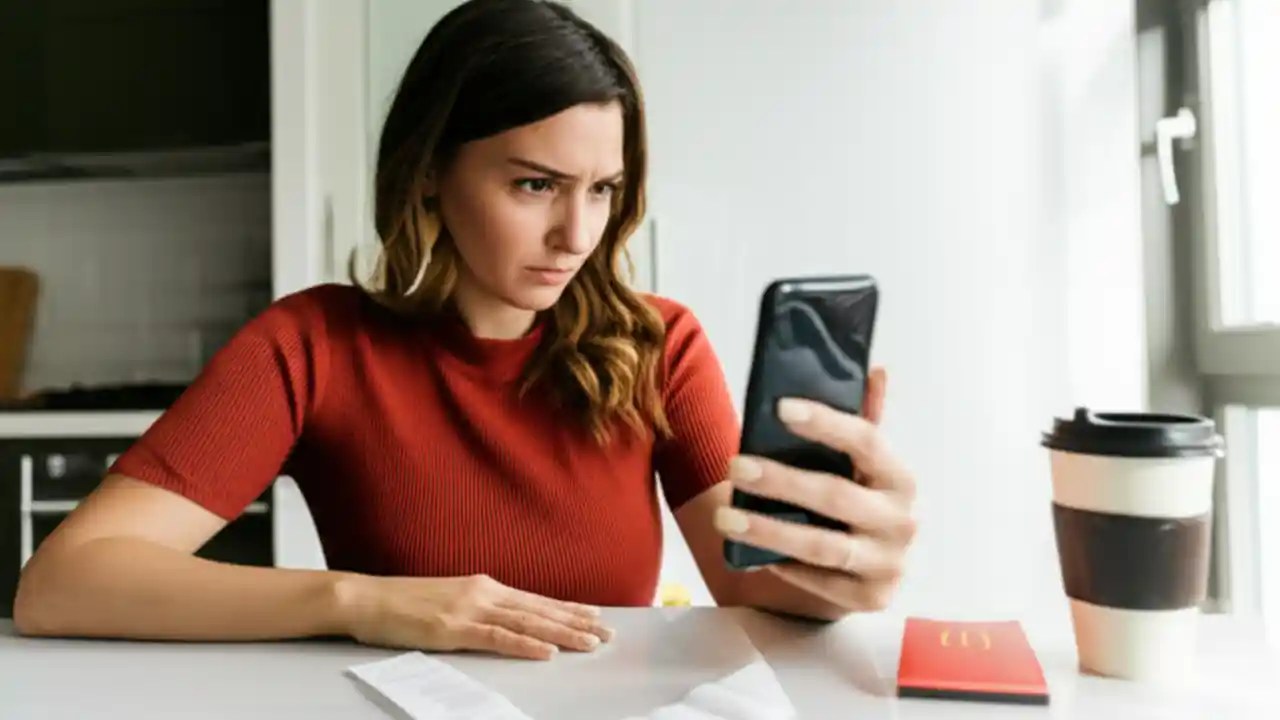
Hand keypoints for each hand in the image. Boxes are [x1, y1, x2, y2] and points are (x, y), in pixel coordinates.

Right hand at [334, 573, 613, 659]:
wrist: (366, 597)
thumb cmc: (403, 603)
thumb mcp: (448, 600)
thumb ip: (477, 608)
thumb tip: (503, 620)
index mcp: (483, 586)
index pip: (535, 600)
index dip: (567, 609)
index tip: (595, 616)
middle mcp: (483, 593)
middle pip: (539, 610)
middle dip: (576, 622)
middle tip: (608, 632)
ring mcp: (469, 609)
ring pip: (527, 623)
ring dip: (561, 634)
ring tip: (590, 642)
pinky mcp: (453, 628)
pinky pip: (497, 638)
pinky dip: (525, 645)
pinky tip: (546, 651)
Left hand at [715, 367, 916, 612]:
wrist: (873, 567)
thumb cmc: (860, 500)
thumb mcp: (866, 464)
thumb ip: (865, 419)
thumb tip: (875, 369)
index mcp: (901, 477)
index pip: (866, 441)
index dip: (825, 423)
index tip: (781, 408)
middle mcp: (903, 521)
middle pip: (835, 495)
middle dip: (780, 480)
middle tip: (734, 464)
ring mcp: (889, 563)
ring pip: (821, 545)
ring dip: (768, 530)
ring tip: (724, 517)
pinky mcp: (870, 598)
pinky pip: (818, 582)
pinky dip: (784, 565)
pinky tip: (752, 552)